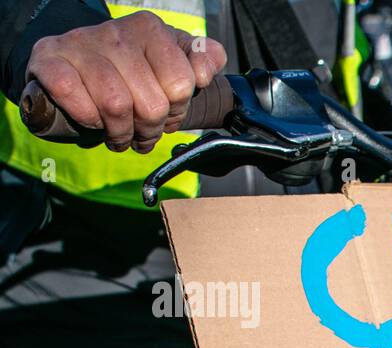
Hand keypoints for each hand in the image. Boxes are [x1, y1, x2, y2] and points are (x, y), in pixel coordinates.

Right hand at [25, 11, 225, 152]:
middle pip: (151, 104)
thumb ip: (204, 59)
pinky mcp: (48, 59)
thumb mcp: (174, 59)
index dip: (177, 111)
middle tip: (143, 133)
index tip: (168, 114)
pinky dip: (88, 119)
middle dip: (150, 130)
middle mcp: (115, 32)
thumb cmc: (133, 70)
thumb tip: (205, 70)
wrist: (74, 63)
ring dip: (121, 133)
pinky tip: (93, 121)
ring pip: (115, 105)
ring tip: (121, 135)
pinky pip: (73, 96)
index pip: (181, 84)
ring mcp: (79, 44)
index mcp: (150, 29)